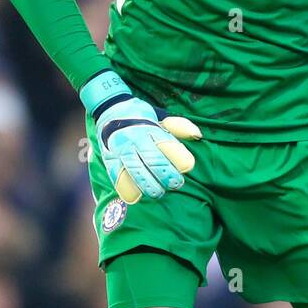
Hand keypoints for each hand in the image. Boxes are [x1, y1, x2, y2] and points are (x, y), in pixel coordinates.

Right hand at [82, 70, 200, 203]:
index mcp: (151, 129)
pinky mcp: (110, 160)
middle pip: (153, 160)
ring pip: (135, 171)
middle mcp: (135, 138)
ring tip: (157, 192)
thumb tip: (197, 135)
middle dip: (167, 175)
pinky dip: (127, 190)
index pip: (168, 144)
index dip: (180, 158)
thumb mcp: (161, 118)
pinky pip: (117, 178)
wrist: (110, 111)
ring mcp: (121, 150)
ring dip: (148, 185)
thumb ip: (180, 127)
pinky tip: (136, 196)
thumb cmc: (142, 119)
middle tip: (176, 184)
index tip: (187, 167)